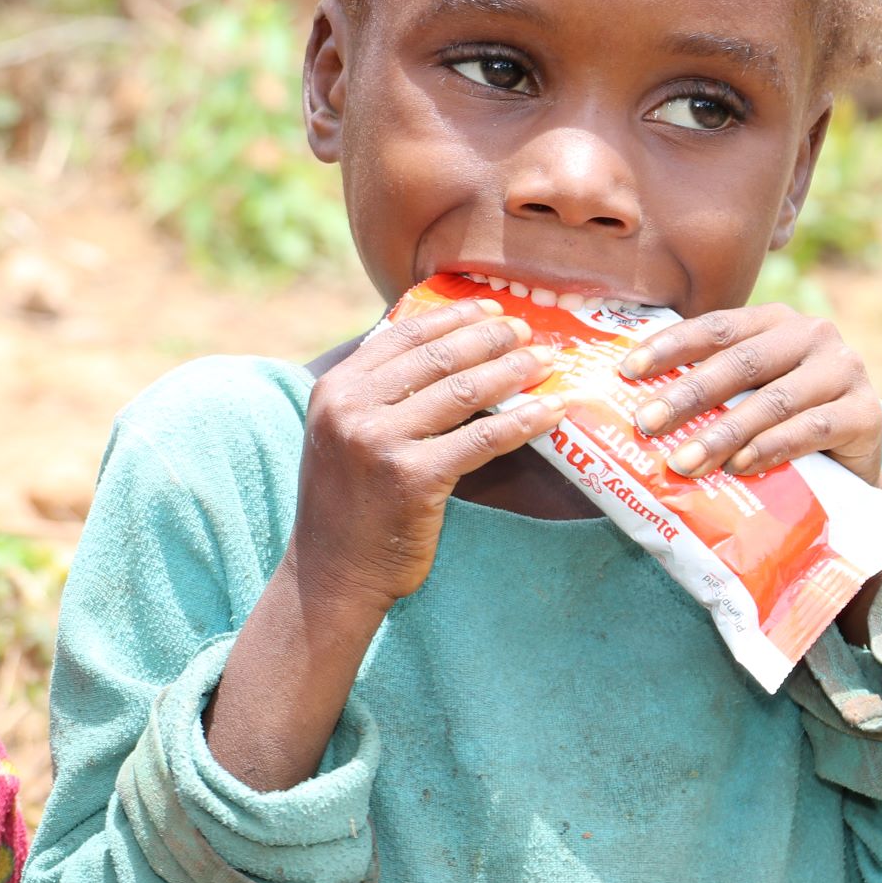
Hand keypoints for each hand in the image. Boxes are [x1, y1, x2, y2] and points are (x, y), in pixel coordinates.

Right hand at [206, 298, 560, 790]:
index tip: (491, 307)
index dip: (453, 317)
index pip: (402, 335)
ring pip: (462, 391)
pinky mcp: (412, 478)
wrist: (331, 575)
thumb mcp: (343, 436)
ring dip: (513, 371)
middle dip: (490, 337)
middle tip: (529, 330)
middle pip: (437, 357)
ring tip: (546, 362)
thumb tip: (444, 353)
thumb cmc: (348, 506)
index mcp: (333, 390)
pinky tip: (550, 413)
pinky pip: (481, 439)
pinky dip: (522, 422)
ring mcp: (379, 442)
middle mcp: (350, 408)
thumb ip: (377, 395)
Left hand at [618, 304, 881, 485]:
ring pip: (773, 401)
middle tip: (646, 423)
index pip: (717, 327)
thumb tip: (619, 395)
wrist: (849, 462)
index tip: (626, 371)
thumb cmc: (778, 421)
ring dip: (723, 433)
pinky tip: (739, 466)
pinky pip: (812, 429)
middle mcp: (813, 335)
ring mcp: (845, 371)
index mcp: (775, 320)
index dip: (671, 346)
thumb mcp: (742, 394)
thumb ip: (703, 384)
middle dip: (689, 395)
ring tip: (683, 462)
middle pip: (741, 363)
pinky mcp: (867, 413)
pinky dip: (772, 448)